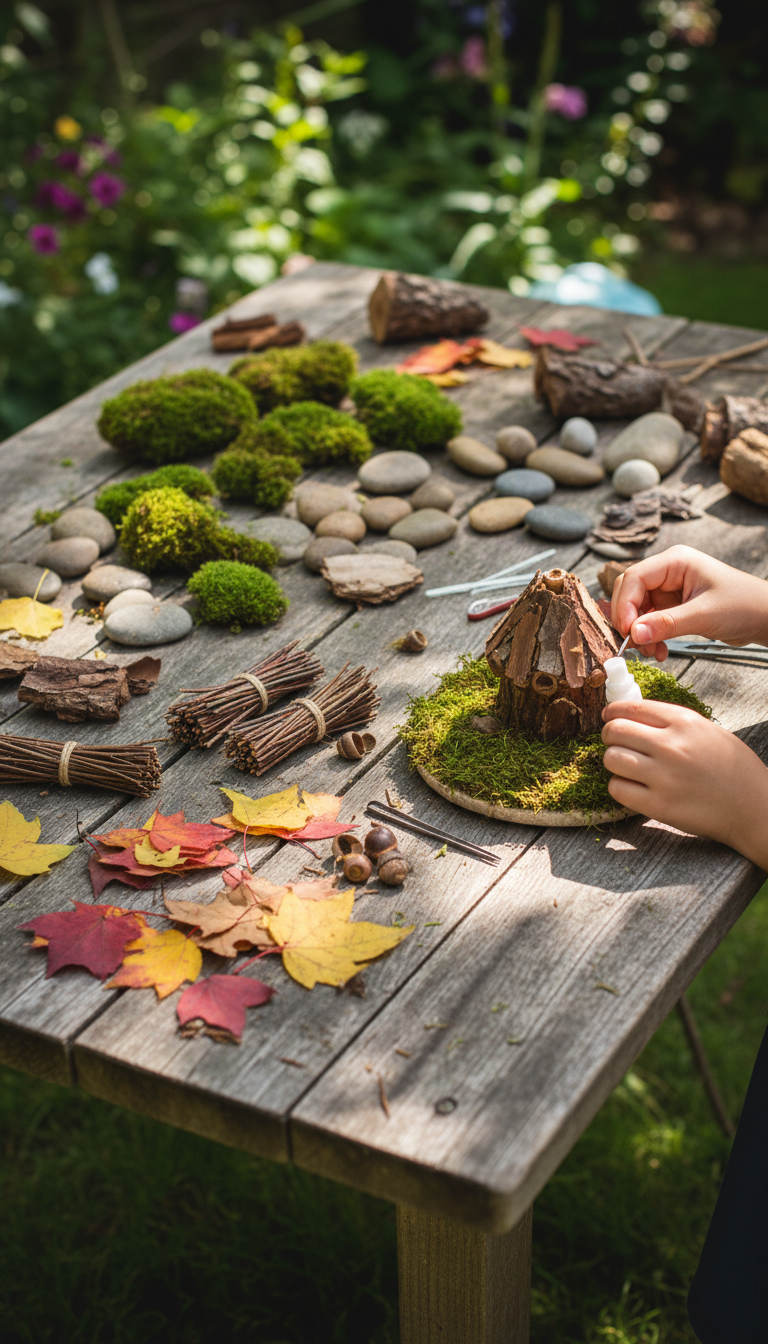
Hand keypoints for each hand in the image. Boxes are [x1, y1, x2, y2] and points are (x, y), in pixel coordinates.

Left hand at [602, 699, 767, 869]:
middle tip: (616, 743)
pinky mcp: (658, 805)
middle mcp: (671, 746)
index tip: (609, 717)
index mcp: (684, 722)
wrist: (755, 807)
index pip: (630, 707)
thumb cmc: (733, 768)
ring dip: (614, 762)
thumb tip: (634, 715)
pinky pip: (618, 789)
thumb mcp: (707, 731)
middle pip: (615, 731)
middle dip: (610, 736)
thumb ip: (672, 722)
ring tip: (628, 767)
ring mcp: (663, 776)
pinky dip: (620, 787)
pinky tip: (634, 788)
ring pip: (611, 758)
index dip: (613, 712)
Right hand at [610, 545, 767, 660]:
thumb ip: (667, 623)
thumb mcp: (704, 615)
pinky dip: (650, 636)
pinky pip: (650, 620)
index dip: (626, 605)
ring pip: (638, 609)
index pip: (635, 578)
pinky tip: (659, 650)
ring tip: (652, 652)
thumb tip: (635, 633)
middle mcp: (669, 571)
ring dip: (640, 632)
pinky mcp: (673, 605)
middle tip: (636, 644)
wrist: (765, 617)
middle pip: (631, 592)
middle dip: (630, 620)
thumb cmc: (744, 605)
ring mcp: (670, 588)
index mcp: (675, 561)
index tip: (627, 631)